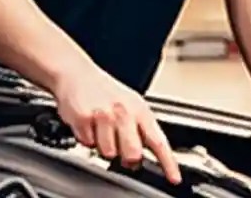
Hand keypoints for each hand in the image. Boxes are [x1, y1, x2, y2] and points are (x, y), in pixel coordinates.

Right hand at [52, 65, 182, 183]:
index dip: (168, 162)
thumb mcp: (130, 104)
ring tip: (100, 128)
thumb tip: (139, 160)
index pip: (158, 141)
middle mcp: (124, 112)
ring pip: (108, 153)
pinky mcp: (84, 118)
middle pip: (132, 154)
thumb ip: (139, 130)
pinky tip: (88, 123)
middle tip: (119, 143)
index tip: (174, 178)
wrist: (76, 73)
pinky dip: (87, 138)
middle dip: (126, 157)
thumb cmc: (105, 91)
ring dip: (103, 146)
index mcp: (140, 109)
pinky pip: (87, 144)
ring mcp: (104, 115)